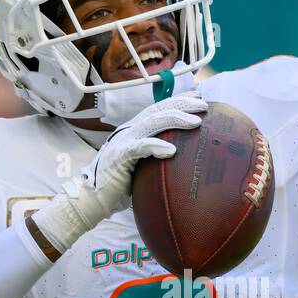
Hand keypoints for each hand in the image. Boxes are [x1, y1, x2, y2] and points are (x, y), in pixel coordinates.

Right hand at [31, 94, 205, 252]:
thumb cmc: (119, 187)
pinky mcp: (119, 156)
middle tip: (204, 105)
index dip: (179, 100)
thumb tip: (182, 162)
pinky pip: (140, 147)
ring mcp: (123, 141)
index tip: (199, 97)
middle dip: (183, 104)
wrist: (92, 200)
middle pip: (159, 109)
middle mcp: (129, 130)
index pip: (159, 109)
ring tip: (196, 122)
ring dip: (176, 119)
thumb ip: (157, 159)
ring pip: (152, 122)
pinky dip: (156, 146)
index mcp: (135, 130)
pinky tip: (172, 150)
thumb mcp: (143, 168)